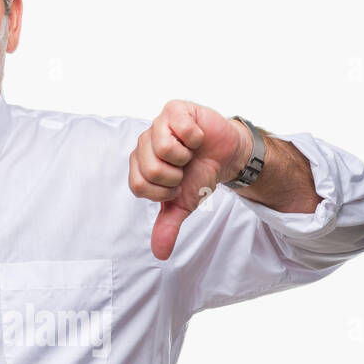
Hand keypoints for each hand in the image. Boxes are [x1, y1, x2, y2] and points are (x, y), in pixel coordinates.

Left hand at [128, 99, 250, 259]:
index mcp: (139, 166)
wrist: (224, 155)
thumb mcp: (183, 204)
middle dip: (176, 175)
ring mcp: (157, 124)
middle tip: (184, 169)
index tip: (175, 186)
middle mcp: (143, 144)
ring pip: (164, 148)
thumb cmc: (199, 175)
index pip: (139, 186)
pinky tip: (196, 137)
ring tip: (190, 153)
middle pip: (151, 169)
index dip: (163, 192)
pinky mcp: (174, 110)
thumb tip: (160, 254)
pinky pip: (181, 128)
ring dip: (186, 156)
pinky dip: (195, 137)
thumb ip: (168, 226)